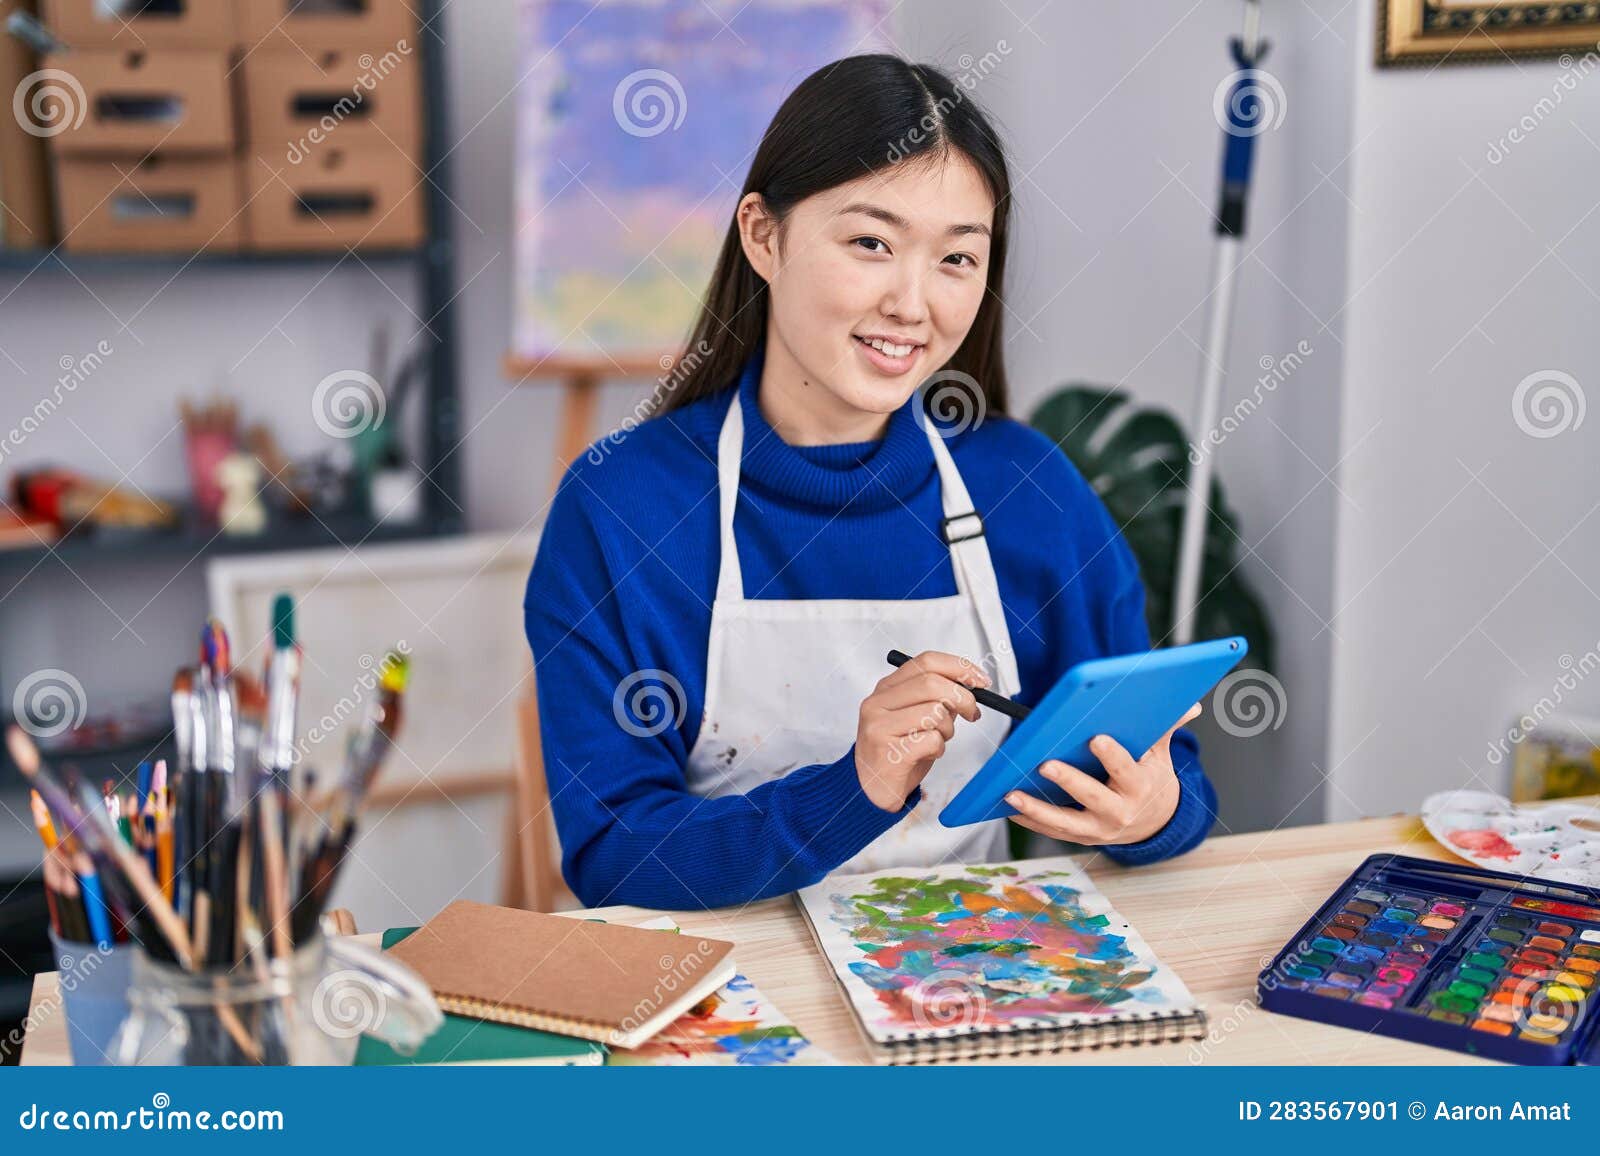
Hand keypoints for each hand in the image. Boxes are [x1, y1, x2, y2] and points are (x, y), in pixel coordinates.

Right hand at [855, 650, 988, 811]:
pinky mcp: (887, 751)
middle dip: (963, 698)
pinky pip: (931, 740)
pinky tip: (925, 755)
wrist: (871, 789)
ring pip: (934, 713)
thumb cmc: (898, 752)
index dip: (959, 668)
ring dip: (947, 730)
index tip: (981, 680)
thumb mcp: (917, 718)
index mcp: (886, 688)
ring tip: (936, 742)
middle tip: (972, 713)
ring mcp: (879, 726)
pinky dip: (938, 749)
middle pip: (932, 683)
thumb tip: (970, 685)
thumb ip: (938, 699)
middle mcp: (878, 702)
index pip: (926, 662)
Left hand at [1004, 702, 1201, 844]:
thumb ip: (1167, 728)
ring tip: (1012, 794)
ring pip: (1065, 822)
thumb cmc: (1151, 780)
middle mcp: (1120, 812)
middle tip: (1046, 765)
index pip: (1126, 770)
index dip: (1112, 756)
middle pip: (1092, 797)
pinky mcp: (1081, 838)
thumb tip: (1190, 705)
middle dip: (1069, 782)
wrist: (1155, 822)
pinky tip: (1008, 808)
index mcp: (1140, 787)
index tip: (1096, 739)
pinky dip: (1030, 822)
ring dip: (1037, 810)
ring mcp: (1099, 829)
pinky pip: (1052, 832)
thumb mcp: (1161, 756)